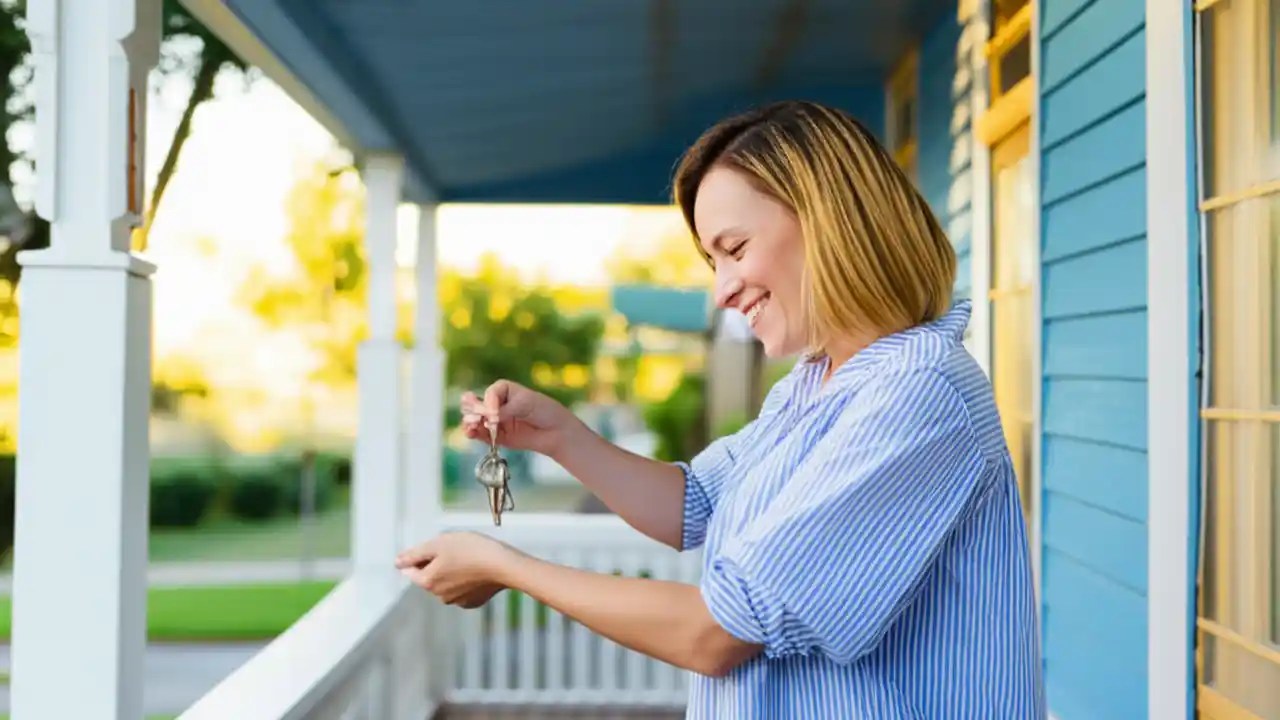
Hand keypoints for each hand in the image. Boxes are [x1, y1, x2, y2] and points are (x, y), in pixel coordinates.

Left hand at [395, 531, 517, 607]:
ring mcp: (457, 601)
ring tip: (470, 558)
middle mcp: (439, 596)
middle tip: (457, 550)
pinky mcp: (473, 602)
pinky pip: (463, 589)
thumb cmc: (471, 550)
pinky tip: (478, 570)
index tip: (440, 547)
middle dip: (438, 564)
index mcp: (428, 582)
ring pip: (447, 583)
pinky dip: (467, 580)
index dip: (423, 555)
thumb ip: (415, 554)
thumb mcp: (439, 544)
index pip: (411, 569)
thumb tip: (397, 562)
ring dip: (452, 572)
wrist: (503, 565)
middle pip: (430, 577)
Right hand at [460, 379, 579, 456]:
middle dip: (473, 410)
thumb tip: (488, 419)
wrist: (557, 432)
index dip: (489, 403)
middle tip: (477, 418)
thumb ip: (505, 410)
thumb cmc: (545, 411)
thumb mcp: (526, 404)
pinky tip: (471, 433)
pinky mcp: (497, 436)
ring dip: (469, 421)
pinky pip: (480, 434)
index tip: (495, 413)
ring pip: (474, 419)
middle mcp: (496, 404)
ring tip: (472, 426)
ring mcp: (495, 420)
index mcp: (503, 389)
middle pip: (475, 404)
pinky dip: (473, 433)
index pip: (489, 393)